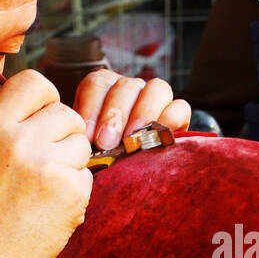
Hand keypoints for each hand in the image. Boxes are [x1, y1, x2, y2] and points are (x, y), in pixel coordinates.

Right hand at [0, 70, 92, 257]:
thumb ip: (4, 124)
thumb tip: (40, 100)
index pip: (35, 81)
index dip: (43, 101)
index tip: (38, 121)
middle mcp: (19, 140)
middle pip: (66, 113)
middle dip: (61, 135)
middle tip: (41, 164)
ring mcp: (47, 166)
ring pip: (82, 144)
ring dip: (70, 163)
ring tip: (42, 188)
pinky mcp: (71, 193)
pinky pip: (87, 176)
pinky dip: (75, 191)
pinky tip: (50, 208)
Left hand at [73, 69, 191, 150]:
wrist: (125, 173)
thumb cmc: (101, 159)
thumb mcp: (87, 148)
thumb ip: (84, 140)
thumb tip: (79, 144)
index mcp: (104, 90)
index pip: (98, 84)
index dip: (91, 108)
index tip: (87, 137)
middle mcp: (130, 88)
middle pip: (125, 86)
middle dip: (115, 115)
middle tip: (106, 143)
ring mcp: (156, 98)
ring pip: (157, 89)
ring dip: (143, 114)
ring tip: (132, 141)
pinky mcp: (178, 114)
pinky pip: (179, 108)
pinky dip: (169, 120)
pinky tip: (157, 139)